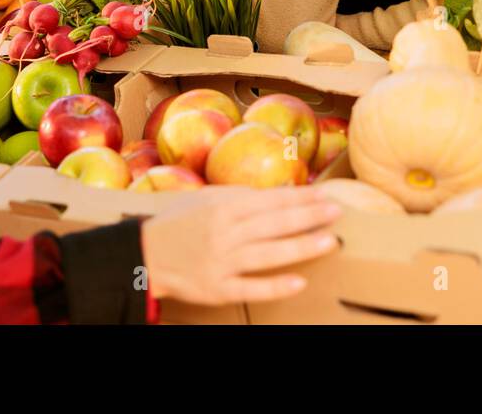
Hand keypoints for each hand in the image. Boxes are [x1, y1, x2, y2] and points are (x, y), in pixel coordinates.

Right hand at [141, 186, 340, 304]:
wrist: (144, 255)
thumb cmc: (180, 223)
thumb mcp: (206, 200)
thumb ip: (241, 196)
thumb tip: (280, 192)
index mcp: (223, 207)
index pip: (270, 200)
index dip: (300, 197)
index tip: (326, 194)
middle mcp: (225, 233)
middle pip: (274, 224)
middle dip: (309, 216)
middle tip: (337, 212)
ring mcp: (222, 262)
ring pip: (269, 254)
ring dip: (302, 246)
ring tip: (330, 240)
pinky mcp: (218, 289)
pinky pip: (251, 288)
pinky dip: (276, 286)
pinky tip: (299, 282)